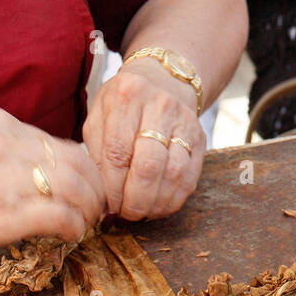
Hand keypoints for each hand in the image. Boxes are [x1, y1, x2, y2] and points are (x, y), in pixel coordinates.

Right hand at [0, 106, 106, 268]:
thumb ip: (8, 152)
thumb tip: (50, 172)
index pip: (57, 142)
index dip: (79, 168)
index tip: (83, 187)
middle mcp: (7, 141)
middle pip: (75, 160)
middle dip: (93, 188)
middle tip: (94, 209)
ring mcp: (10, 176)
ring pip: (76, 187)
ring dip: (88, 210)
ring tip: (86, 223)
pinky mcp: (11, 210)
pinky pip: (62, 215)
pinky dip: (75, 226)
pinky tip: (72, 235)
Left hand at [82, 60, 204, 220]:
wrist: (162, 81)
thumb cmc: (122, 107)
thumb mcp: (99, 119)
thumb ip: (96, 155)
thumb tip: (102, 202)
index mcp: (127, 96)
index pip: (118, 153)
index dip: (113, 188)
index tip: (108, 206)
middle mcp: (160, 105)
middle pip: (149, 166)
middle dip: (135, 200)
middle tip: (125, 214)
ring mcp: (184, 121)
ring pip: (173, 174)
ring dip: (155, 203)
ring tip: (140, 213)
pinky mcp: (200, 138)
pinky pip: (190, 177)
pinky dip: (173, 200)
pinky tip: (158, 206)